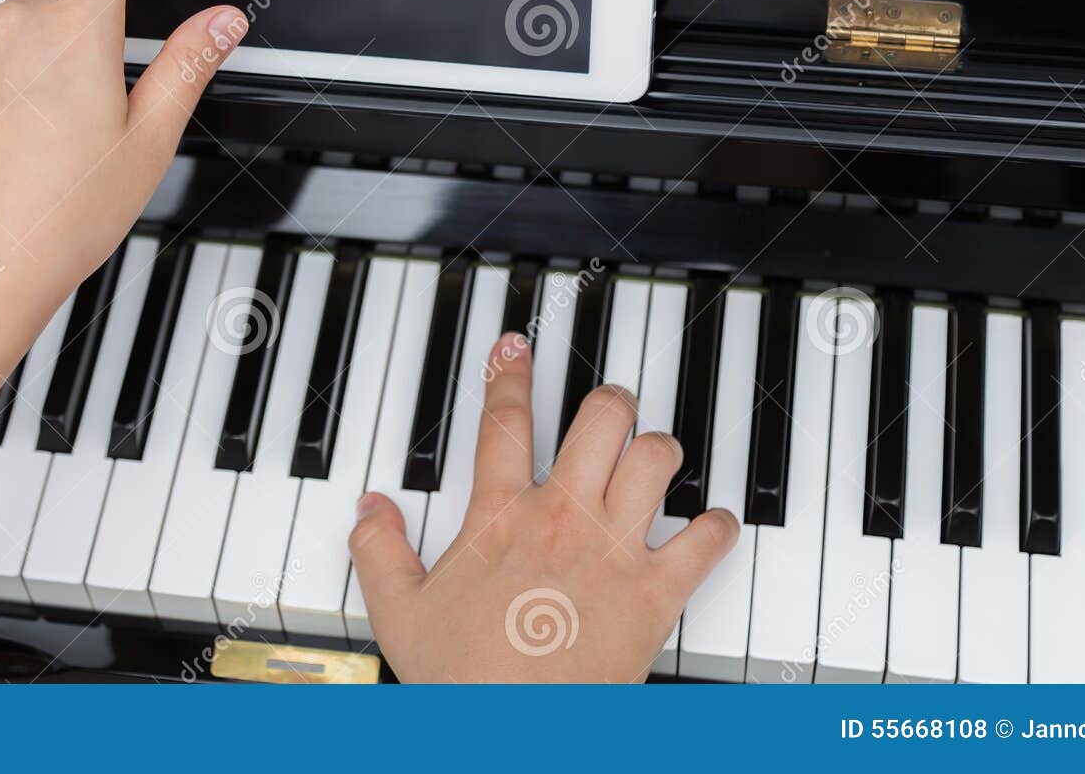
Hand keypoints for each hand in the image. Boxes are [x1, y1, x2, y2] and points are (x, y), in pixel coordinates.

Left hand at [0, 0, 247, 308]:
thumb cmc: (63, 215)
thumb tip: (224, 21)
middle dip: (75, 14)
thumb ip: (186, 66)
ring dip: (27, 49)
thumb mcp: (148, 144)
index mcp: (81, 37)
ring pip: (6, 20)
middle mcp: (15, 27)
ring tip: (37, 128)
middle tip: (87, 93)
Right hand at [349, 335, 739, 682]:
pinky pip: (705, 542)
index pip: (505, 421)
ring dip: (659, 451)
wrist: (508, 735)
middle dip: (610, 401)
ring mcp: (614, 551)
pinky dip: (716, 529)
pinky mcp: (655, 594)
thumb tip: (368, 509)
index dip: (510, 373)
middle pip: (602, 418)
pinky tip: (711, 527)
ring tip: (653, 457)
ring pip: (657, 459)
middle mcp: (563, 518)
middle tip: (608, 408)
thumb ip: (378, 550)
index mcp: (501, 516)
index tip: (518, 348)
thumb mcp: (399, 612)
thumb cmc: (461, 680)